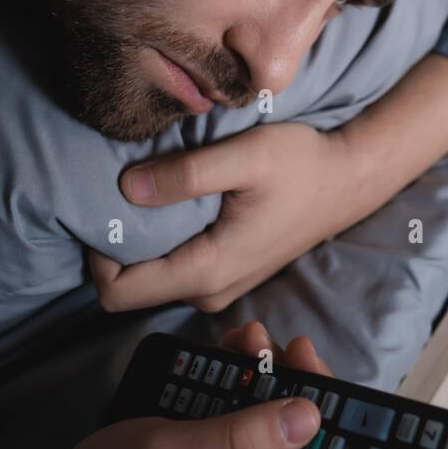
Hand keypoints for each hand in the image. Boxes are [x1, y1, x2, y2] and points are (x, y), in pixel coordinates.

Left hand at [90, 56, 447, 314]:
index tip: (104, 209)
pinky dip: (165, 242)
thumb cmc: (302, 164)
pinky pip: (178, 270)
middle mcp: (212, 290)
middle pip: (133, 289)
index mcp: (209, 268)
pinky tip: (176, 203)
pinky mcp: (231, 273)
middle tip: (122, 194)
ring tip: (150, 193)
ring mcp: (223, 286)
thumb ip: (186, 174)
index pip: (119, 291)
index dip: (97, 255)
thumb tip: (127, 188)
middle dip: (115, 248)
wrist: (350, 178)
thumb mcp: (245, 156)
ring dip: (141, 244)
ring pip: (155, 280)